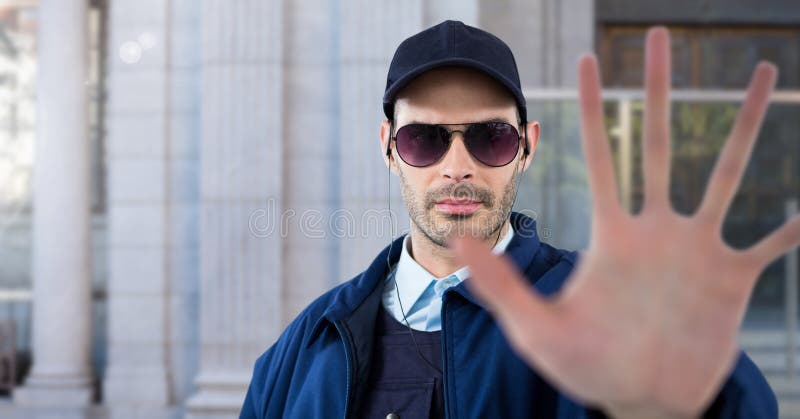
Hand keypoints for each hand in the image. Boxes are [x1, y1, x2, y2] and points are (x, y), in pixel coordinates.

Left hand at [450, 27, 799, 418]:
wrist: (637, 398)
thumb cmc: (584, 366)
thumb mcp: (535, 329)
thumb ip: (500, 285)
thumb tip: (456, 243)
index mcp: (611, 234)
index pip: (601, 157)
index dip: (594, 108)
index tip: (587, 58)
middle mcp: (656, 230)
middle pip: (660, 145)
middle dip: (659, 91)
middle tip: (660, 35)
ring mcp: (698, 251)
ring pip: (725, 174)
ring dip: (746, 125)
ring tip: (764, 73)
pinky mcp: (733, 281)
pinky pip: (772, 245)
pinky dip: (793, 227)